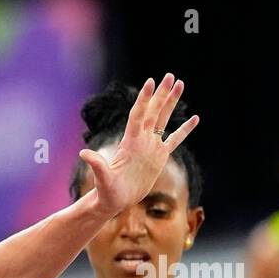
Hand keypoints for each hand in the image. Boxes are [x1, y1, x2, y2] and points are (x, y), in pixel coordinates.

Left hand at [80, 73, 199, 216]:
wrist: (115, 201)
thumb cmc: (107, 192)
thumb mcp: (102, 179)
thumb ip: (96, 165)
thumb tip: (83, 154)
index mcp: (131, 143)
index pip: (138, 115)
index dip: (144, 99)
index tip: (150, 81)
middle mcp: (142, 141)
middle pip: (153, 112)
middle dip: (161, 94)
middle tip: (170, 75)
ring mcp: (152, 147)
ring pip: (164, 119)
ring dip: (171, 103)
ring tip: (180, 84)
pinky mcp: (160, 157)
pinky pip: (175, 140)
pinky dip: (185, 130)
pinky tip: (195, 118)